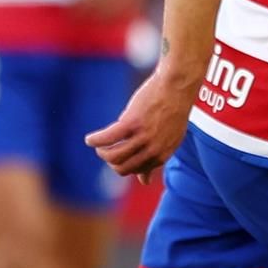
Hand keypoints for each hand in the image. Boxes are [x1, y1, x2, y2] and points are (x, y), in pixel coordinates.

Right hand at [85, 61, 197, 183]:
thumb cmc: (172, 110)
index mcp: (163, 154)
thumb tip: (144, 182)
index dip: (124, 164)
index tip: (119, 153)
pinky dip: (94, 140)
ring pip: (113, 156)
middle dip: (110, 161)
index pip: (136, 171)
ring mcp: (143, 137)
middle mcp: (154, 149)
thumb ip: (155, 159)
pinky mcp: (132, 123)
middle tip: (106, 148)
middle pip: (122, 168)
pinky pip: (106, 138)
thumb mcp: (169, 139)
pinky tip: (89, 139)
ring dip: (101, 151)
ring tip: (98, 143)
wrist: (177, 86)